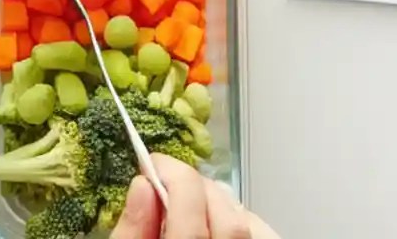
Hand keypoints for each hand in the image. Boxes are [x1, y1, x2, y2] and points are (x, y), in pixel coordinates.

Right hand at [113, 154, 280, 238]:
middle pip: (227, 220)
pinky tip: (220, 224)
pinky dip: (243, 219)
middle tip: (169, 183)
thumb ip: (132, 229)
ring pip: (250, 225)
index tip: (152, 165)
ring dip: (220, 204)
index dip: (173, 179)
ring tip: (192, 207)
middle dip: (198, 188)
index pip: (190, 218)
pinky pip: (264, 234)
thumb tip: (142, 182)